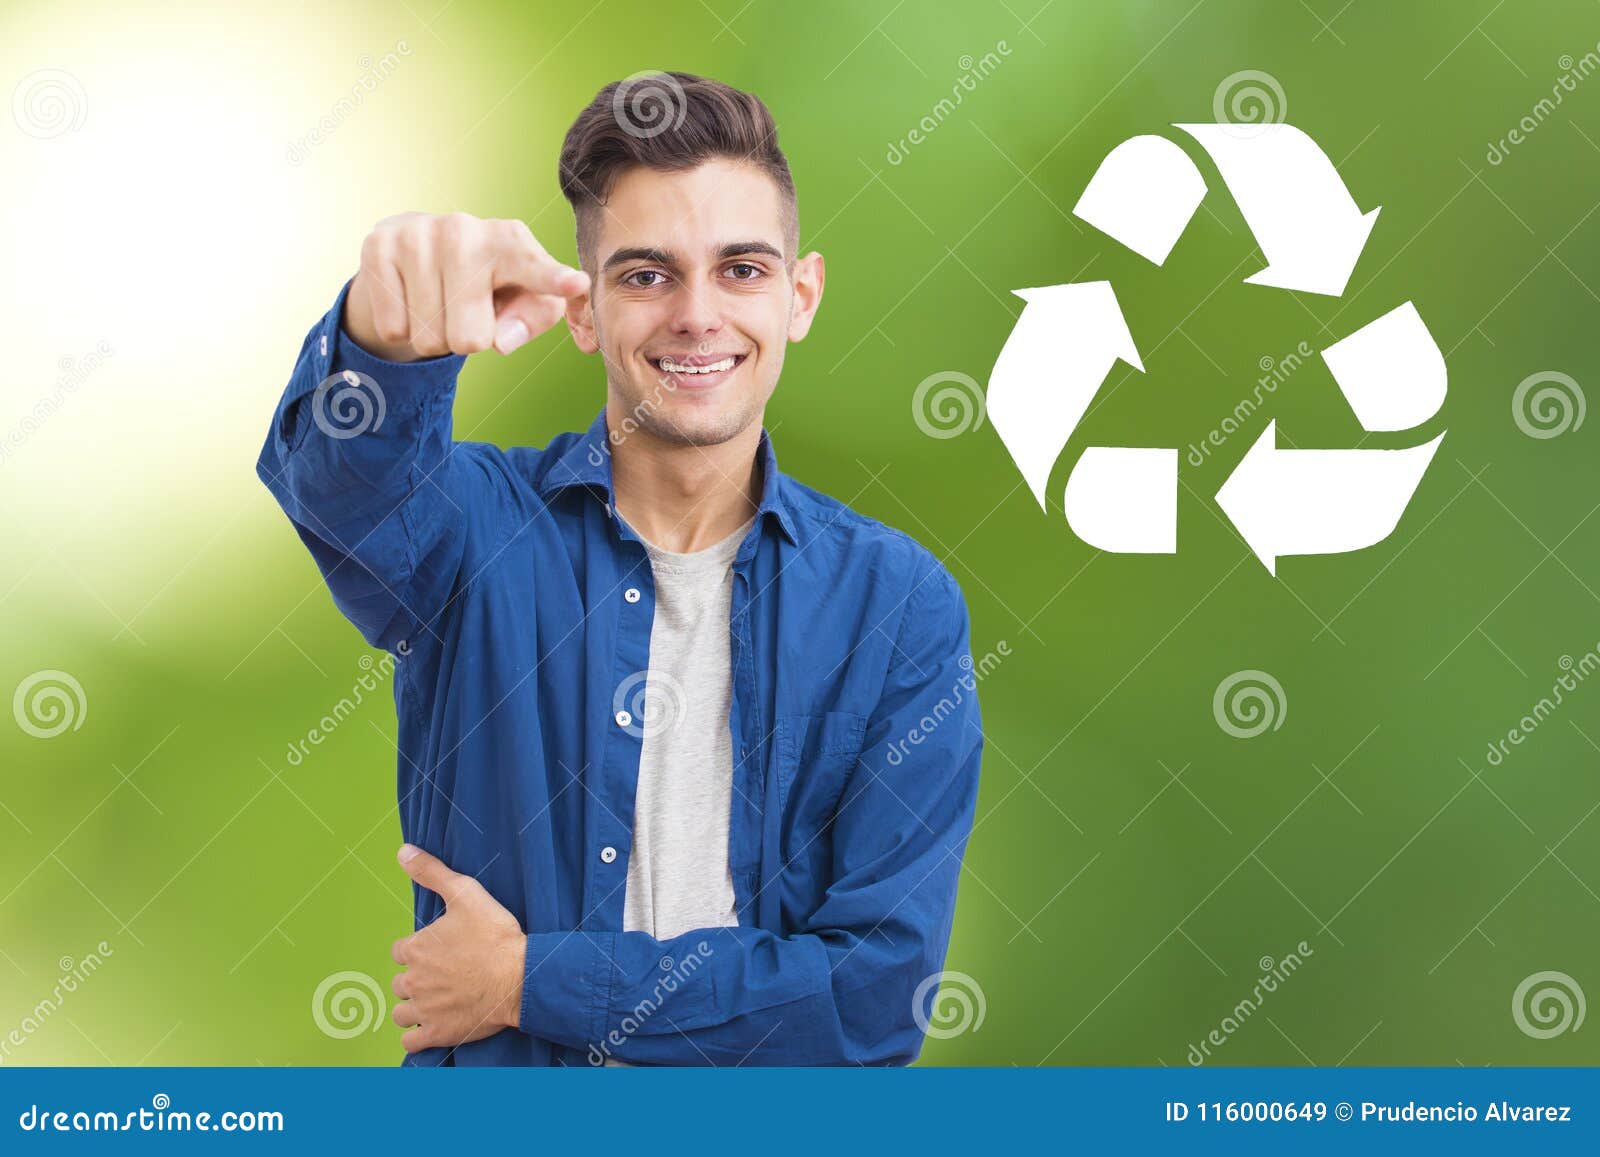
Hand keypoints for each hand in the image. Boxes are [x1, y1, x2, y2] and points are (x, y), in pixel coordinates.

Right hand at [343, 211, 590, 361]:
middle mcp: (463, 231)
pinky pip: (394, 328)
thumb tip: (501, 341)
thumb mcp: (523, 300)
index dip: (553, 280)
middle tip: (465, 310)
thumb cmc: (488, 281)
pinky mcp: (377, 246)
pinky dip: (403, 327)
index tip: (573, 283)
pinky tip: (410, 297)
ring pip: (428, 338)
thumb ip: (530, 320)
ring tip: (438, 301)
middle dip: (467, 339)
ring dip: (434, 334)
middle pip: (470, 339)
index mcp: (511, 242)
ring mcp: (417, 236)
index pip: (534, 269)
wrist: (417, 248)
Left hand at [390, 844, 525, 1052]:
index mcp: (416, 949)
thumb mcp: (466, 893)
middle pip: (401, 982)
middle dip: (417, 979)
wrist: (521, 976)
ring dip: (414, 1007)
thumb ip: (431, 872)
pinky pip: (410, 1041)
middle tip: (445, 975)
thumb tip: (402, 851)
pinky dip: (417, 1035)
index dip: (419, 950)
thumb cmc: (496, 935)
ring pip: (401, 1012)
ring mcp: (424, 1010)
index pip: (401, 951)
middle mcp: (413, 981)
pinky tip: (433, 1025)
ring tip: (438, 1000)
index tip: (440, 950)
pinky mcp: (438, 1033)